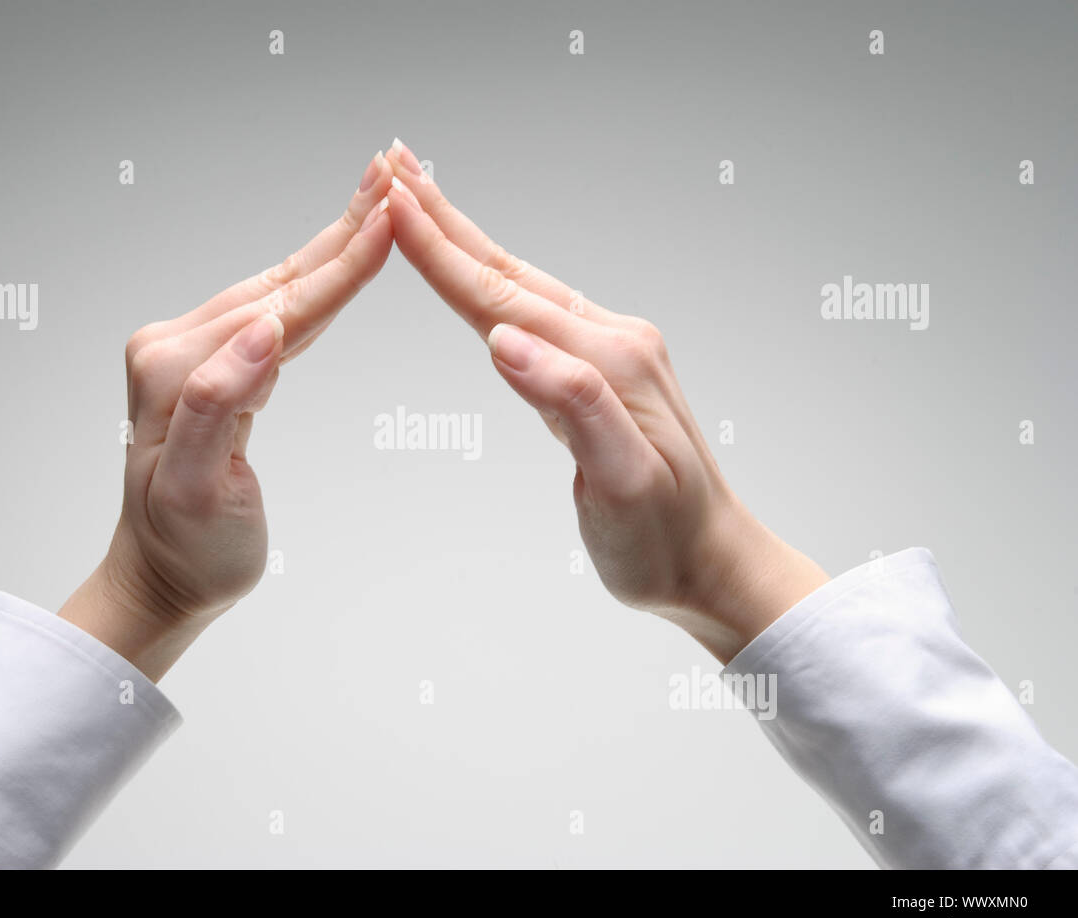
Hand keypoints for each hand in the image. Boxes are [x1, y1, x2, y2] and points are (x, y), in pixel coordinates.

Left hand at [60, 151, 395, 679]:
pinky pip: (273, 313)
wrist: (163, 578)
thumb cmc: (189, 549)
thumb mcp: (199, 492)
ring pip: (280, 290)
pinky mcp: (210, 364)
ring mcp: (191, 352)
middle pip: (281, 282)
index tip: (391, 216)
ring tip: (379, 202)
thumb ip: (219, 405)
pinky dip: (314, 283)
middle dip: (344, 232)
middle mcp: (176, 347)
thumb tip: (260, 330)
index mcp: (177, 371)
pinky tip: (339, 261)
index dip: (343, 265)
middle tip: (392, 173)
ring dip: (333, 247)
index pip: (280, 308)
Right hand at [384, 140, 826, 662]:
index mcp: (606, 362)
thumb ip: (572, 406)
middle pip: (508, 275)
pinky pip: (536, 312)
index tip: (393, 203)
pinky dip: (493, 283)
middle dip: (445, 222)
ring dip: (466, 243)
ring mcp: (609, 351)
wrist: (714, 561)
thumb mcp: (621, 485)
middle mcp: (610, 341)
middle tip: (393, 165)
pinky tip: (480, 278)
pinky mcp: (604, 371)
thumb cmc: (663, 537)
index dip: (441, 254)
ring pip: (519, 287)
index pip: (502, 300)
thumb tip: (505, 343)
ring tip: (423, 203)